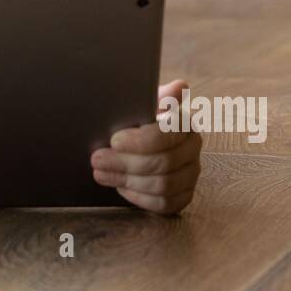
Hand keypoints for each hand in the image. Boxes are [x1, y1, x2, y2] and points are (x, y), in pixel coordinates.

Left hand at [90, 79, 202, 214]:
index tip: (113, 141)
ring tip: (101, 173)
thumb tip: (180, 87)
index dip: (139, 141)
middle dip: (125, 163)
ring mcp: (191, 173)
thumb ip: (157, 97)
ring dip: (127, 180)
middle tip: (97, 159)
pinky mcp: (184, 194)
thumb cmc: (134, 118)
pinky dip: (140, 198)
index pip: (167, 135)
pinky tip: (122, 187)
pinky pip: (166, 204)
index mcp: (184, 122)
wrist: (132, 139)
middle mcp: (193, 148)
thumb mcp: (140, 103)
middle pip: (163, 163)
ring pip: (163, 186)